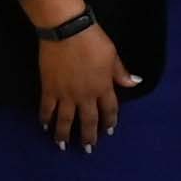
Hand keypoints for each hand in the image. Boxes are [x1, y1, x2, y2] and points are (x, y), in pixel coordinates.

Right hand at [33, 25, 137, 148]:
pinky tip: (45, 127)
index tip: (108, 131)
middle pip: (88, 120)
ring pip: (65, 120)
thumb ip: (121, 72)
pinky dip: (45, 119)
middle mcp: (85, 95)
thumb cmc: (93, 40)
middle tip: (88, 149)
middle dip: (88, 136)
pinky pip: (47, 108)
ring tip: (62, 146)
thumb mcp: (113, 55)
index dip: (109, 121)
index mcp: (103, 87)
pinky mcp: (49, 88)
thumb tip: (135, 82)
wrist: (67, 31)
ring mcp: (66, 94)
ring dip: (64, 135)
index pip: (109, 109)